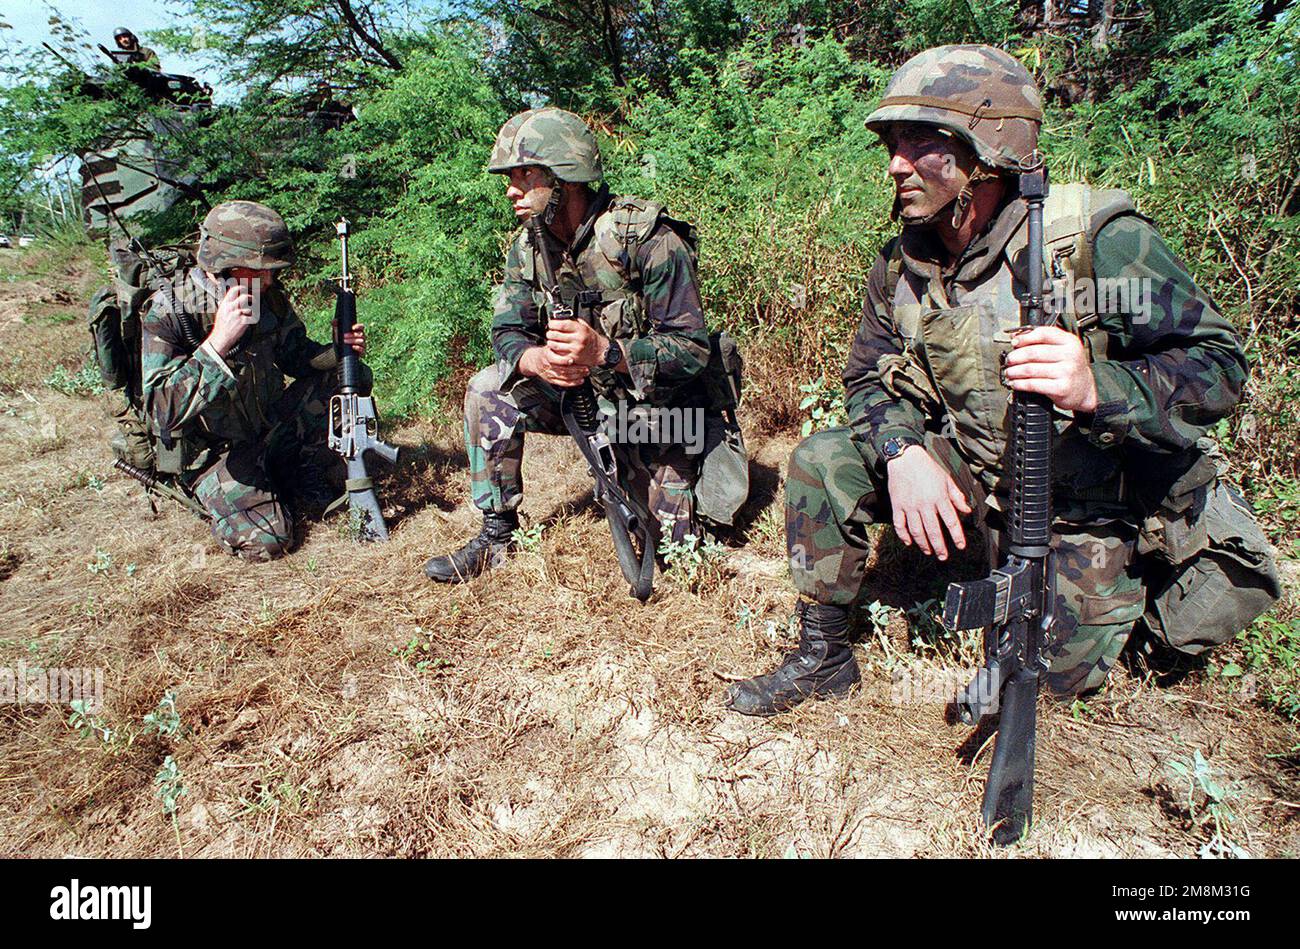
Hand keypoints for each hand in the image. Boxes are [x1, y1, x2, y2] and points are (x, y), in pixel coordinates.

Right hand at [207, 283, 255, 356]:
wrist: (221, 337)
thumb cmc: (222, 326)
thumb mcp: (221, 311)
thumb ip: (228, 304)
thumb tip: (234, 297)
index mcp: (225, 304)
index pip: (233, 291)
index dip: (241, 288)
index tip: (245, 289)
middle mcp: (231, 308)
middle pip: (244, 297)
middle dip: (251, 298)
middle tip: (252, 300)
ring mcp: (237, 314)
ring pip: (249, 307)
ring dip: (252, 310)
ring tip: (250, 313)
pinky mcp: (243, 321)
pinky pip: (252, 317)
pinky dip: (252, 318)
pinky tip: (249, 320)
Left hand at [334, 319, 365, 357]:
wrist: (339, 350)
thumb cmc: (340, 339)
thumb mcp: (337, 332)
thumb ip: (336, 325)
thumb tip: (334, 320)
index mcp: (358, 331)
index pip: (361, 327)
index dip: (358, 327)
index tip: (352, 328)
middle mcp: (362, 337)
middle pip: (361, 334)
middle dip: (352, 335)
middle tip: (344, 336)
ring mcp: (362, 345)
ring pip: (361, 341)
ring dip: (353, 341)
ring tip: (345, 341)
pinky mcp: (362, 352)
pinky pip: (362, 349)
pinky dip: (358, 348)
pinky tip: (352, 347)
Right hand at [519, 345, 589, 387]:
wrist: (534, 361)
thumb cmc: (546, 351)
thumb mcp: (550, 345)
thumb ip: (559, 344)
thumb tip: (571, 339)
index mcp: (546, 355)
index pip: (554, 359)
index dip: (563, 360)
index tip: (572, 359)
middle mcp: (548, 366)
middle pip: (562, 370)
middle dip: (576, 369)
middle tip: (586, 367)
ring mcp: (549, 374)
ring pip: (564, 377)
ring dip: (576, 376)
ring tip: (585, 372)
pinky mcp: (552, 380)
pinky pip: (563, 383)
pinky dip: (573, 383)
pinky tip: (580, 380)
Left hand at [545, 320, 605, 368]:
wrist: (599, 351)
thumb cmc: (591, 338)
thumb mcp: (584, 326)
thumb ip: (573, 322)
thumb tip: (560, 319)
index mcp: (580, 329)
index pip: (562, 325)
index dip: (553, 324)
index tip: (551, 324)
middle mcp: (577, 339)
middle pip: (556, 335)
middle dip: (550, 333)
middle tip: (550, 332)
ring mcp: (575, 349)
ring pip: (555, 345)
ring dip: (550, 342)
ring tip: (552, 340)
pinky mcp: (573, 358)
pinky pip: (558, 354)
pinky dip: (554, 351)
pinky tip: (555, 348)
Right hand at [886, 445, 971, 560]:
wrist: (905, 458)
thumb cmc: (928, 468)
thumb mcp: (946, 480)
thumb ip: (957, 496)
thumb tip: (967, 510)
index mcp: (939, 497)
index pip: (951, 521)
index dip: (957, 535)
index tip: (960, 546)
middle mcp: (925, 504)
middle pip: (933, 530)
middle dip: (939, 546)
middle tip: (943, 557)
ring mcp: (909, 506)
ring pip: (916, 530)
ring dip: (923, 543)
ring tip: (928, 551)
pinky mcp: (897, 505)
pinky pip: (899, 524)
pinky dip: (903, 535)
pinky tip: (909, 542)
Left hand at [1003, 325, 1098, 412]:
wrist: (1084, 390)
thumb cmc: (1069, 368)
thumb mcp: (1062, 349)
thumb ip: (1042, 341)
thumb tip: (1016, 336)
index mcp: (1069, 341)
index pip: (1043, 334)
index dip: (1025, 338)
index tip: (1014, 342)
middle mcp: (1070, 355)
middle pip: (1033, 353)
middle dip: (1015, 357)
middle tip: (1008, 360)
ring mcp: (1066, 372)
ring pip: (1030, 369)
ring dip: (1014, 372)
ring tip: (1008, 372)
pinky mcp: (1061, 388)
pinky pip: (1033, 384)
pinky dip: (1020, 384)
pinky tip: (1015, 383)